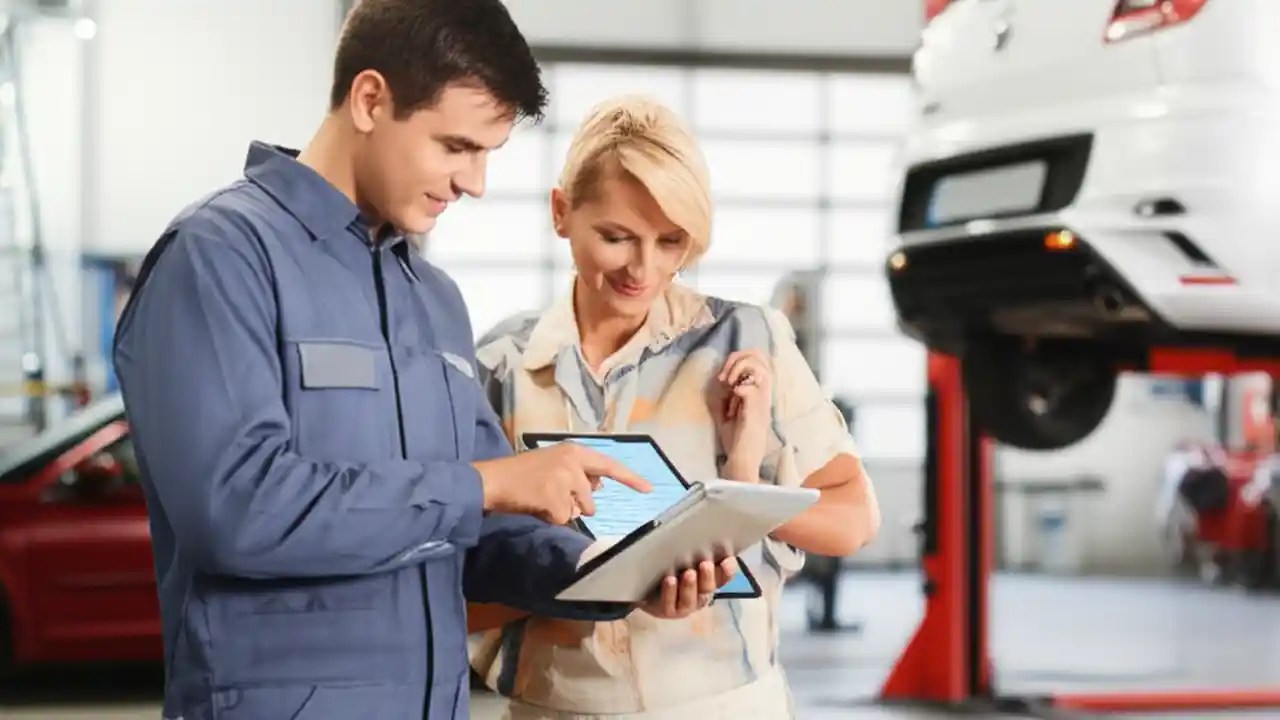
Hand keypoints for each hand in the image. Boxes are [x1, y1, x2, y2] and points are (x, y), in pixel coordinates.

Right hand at [474, 443, 651, 524]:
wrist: (496, 480)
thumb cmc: (523, 474)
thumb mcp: (554, 465)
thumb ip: (578, 473)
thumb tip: (599, 488)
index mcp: (574, 451)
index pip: (609, 465)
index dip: (630, 478)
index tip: (649, 489)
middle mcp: (573, 463)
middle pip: (591, 498)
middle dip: (576, 503)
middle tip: (548, 493)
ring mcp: (565, 480)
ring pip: (579, 510)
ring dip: (562, 511)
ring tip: (541, 497)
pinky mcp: (556, 499)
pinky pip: (564, 519)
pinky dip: (551, 518)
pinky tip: (536, 505)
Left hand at [639, 557, 738, 619]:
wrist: (647, 587)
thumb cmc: (672, 567)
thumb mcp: (684, 557)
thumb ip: (696, 550)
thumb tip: (703, 533)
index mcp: (709, 581)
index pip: (723, 577)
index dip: (727, 570)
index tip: (728, 560)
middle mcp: (700, 596)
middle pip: (707, 588)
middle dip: (708, 576)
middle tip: (705, 564)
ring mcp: (684, 605)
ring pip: (690, 599)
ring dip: (690, 586)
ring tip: (688, 573)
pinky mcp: (667, 610)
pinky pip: (669, 603)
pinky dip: (670, 592)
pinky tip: (670, 580)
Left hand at [715, 350, 772, 480]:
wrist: (742, 461)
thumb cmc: (736, 441)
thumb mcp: (725, 413)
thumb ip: (723, 395)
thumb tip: (719, 378)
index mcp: (758, 392)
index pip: (758, 359)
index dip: (739, 358)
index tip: (723, 375)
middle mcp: (763, 394)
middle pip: (760, 357)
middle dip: (738, 358)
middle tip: (724, 376)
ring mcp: (761, 402)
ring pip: (759, 368)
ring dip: (739, 369)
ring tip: (728, 383)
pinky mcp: (755, 412)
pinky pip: (748, 389)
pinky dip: (738, 389)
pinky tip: (732, 401)